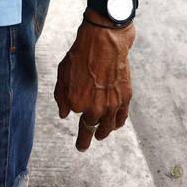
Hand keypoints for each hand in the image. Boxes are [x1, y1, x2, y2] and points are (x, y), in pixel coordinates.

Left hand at [54, 19, 134, 149]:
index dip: (80, 138)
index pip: (80, 126)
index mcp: (77, 104)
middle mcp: (95, 108)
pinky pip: (122, 117)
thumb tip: (64, 113)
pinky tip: (115, 124)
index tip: (79, 146)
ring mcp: (111, 104)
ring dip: (104, 132)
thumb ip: (61, 97)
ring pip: (109, 127)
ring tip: (100, 135)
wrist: (104, 40)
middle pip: (93, 130)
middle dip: (88, 138)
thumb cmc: (81, 54)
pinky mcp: (125, 97)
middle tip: (84, 145)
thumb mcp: (62, 74)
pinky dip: (118, 122)